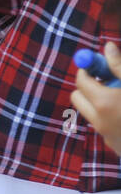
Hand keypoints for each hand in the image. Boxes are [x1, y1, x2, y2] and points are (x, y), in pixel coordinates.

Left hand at [71, 41, 120, 156]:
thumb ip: (120, 66)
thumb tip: (107, 47)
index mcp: (105, 103)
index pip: (81, 81)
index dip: (88, 70)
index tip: (99, 66)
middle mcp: (100, 121)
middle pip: (77, 98)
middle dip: (88, 87)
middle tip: (108, 80)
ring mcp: (106, 136)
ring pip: (89, 112)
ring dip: (98, 102)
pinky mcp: (114, 146)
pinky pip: (103, 126)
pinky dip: (110, 116)